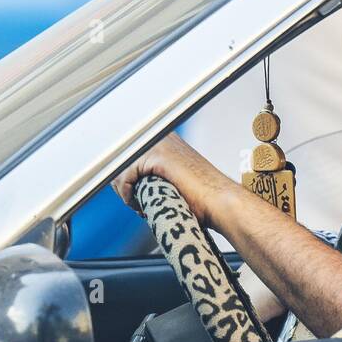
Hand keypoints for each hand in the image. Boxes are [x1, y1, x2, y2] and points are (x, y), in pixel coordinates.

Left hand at [111, 134, 237, 228]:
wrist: (220, 201)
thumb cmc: (203, 196)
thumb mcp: (173, 180)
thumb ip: (153, 174)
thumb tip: (131, 182)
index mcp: (166, 140)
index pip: (129, 154)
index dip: (125, 177)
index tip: (130, 194)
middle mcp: (163, 137)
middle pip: (121, 158)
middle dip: (122, 183)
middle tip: (133, 202)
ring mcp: (160, 144)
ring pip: (121, 168)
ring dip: (124, 190)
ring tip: (138, 205)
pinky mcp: (158, 156)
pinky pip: (125, 176)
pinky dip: (127, 194)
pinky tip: (138, 204)